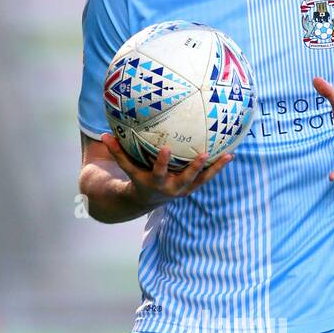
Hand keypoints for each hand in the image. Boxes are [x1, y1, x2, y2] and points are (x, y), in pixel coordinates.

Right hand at [99, 132, 233, 205]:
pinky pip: (208, 177)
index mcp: (155, 182)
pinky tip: (230, 153)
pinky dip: (218, 167)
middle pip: (184, 178)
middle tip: (202, 154)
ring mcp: (185, 188)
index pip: (158, 172)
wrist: (149, 198)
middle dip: (193, 168)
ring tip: (227, 155)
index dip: (161, 162)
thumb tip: (104, 134)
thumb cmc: (138, 177)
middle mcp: (172, 188)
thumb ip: (117, 151)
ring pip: (201, 179)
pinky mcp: (194, 187)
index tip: (166, 148)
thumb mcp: (128, 167)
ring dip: (214, 168)